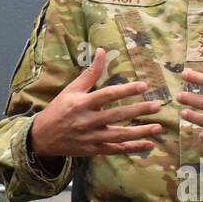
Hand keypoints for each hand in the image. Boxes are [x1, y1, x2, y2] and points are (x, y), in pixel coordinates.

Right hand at [30, 47, 162, 157]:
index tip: (143, 86)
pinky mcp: (94, 150)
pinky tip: (149, 145)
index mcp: (81, 103)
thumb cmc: (59, 109)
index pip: (107, 95)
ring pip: (119, 136)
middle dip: (138, 110)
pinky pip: (116, 150)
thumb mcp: (71, 89)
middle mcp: (87, 121)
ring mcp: (91, 138)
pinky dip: (133, 148)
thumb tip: (102, 51)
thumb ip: (90, 73)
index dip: (126, 90)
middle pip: (117, 115)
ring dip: (140, 133)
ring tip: (158, 127)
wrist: (43, 137)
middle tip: (157, 106)